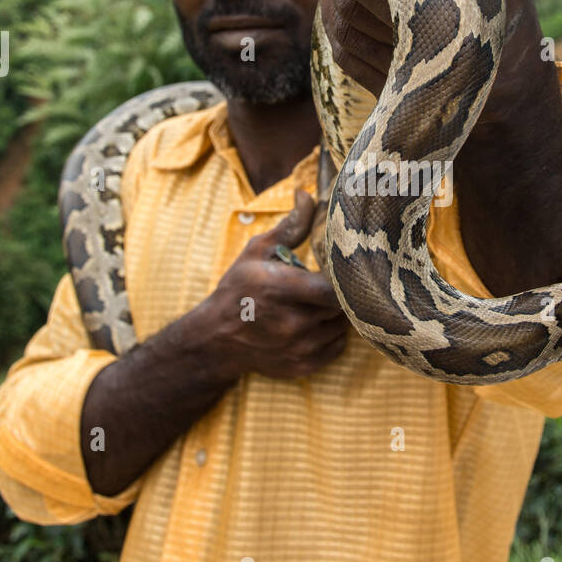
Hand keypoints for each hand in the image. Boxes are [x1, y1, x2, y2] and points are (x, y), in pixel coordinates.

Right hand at [194, 189, 348, 381]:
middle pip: (342, 306)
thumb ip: (289, 226)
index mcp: (279, 289)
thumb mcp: (257, 252)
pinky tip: (316, 323)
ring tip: (322, 303)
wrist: (215, 340)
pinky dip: (333, 335)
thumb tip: (308, 195)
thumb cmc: (238, 290)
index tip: (345, 269)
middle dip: (343, 294)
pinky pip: (337, 347)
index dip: (345, 279)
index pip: (333, 288)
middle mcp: (291, 323)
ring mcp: (299, 348)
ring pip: (342, 327)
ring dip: (338, 314)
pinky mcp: (303, 366)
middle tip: (336, 284)